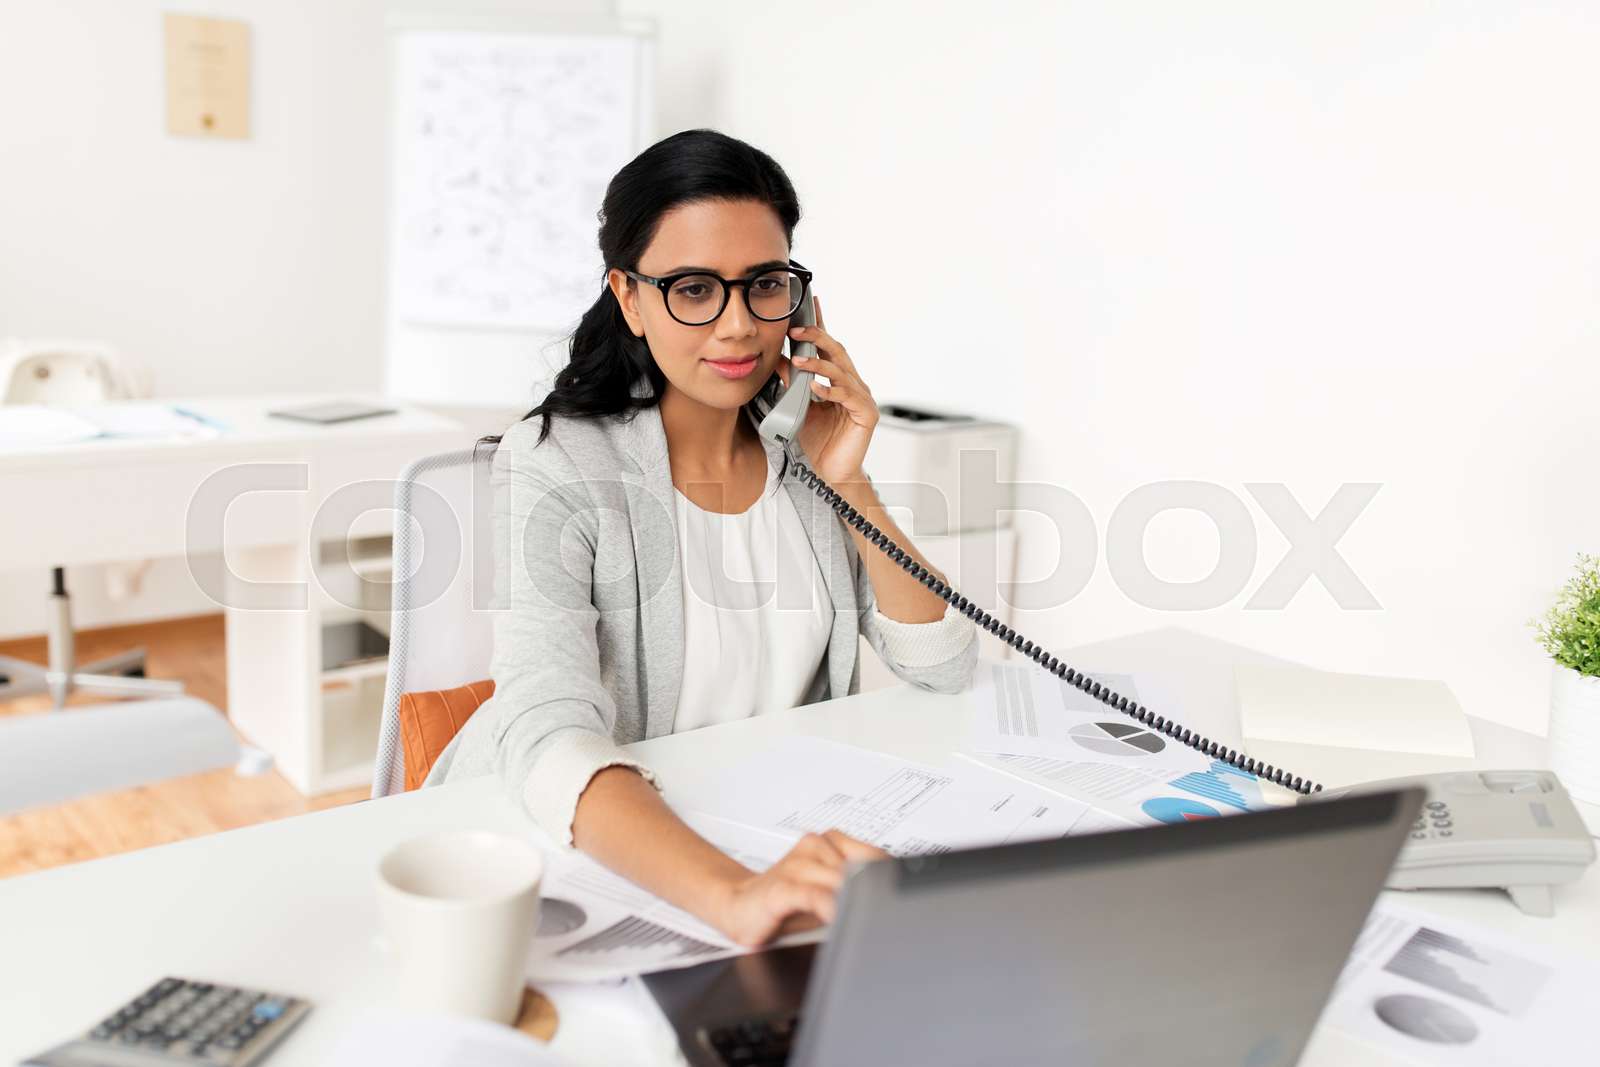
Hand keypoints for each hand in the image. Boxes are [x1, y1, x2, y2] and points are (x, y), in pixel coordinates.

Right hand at [712, 830, 887, 947]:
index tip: (896, 897)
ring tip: (855, 918)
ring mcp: (795, 866)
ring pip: (839, 879)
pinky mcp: (780, 888)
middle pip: (859, 868)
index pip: (872, 855)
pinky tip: (836, 916)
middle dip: (870, 893)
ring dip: (850, 901)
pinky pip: (813, 894)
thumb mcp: (826, 892)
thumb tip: (888, 899)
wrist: (740, 906)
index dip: (887, 878)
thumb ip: (852, 888)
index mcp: (827, 844)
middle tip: (878, 914)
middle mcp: (812, 848)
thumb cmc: (784, 902)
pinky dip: (828, 906)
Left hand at [773, 296, 879, 483]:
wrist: (831, 473)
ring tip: (798, 361)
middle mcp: (853, 384)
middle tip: (795, 331)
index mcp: (838, 379)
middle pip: (837, 352)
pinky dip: (831, 391)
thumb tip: (776, 360)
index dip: (820, 324)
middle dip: (817, 337)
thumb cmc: (818, 441)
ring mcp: (862, 398)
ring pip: (841, 372)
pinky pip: (847, 397)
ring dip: (818, 364)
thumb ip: (791, 384)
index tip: (810, 302)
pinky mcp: (867, 414)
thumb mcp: (798, 407)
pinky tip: (816, 389)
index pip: (828, 347)